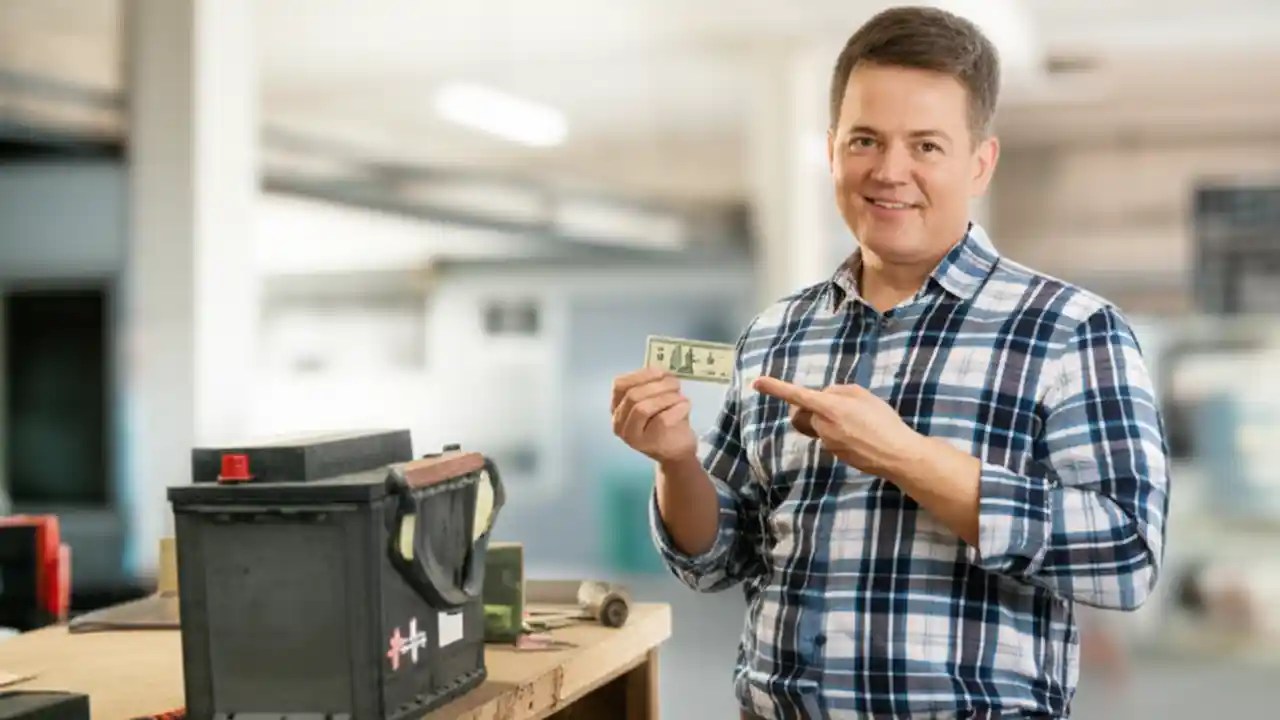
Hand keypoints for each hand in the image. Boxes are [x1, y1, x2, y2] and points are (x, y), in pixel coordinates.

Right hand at [611, 368, 696, 464]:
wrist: (676, 453)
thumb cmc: (666, 423)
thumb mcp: (654, 401)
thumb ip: (651, 386)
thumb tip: (661, 371)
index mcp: (617, 409)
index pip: (620, 385)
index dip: (641, 375)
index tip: (661, 372)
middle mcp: (619, 424)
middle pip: (633, 395)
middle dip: (657, 385)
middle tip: (676, 384)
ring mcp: (633, 437)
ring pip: (643, 408)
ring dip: (666, 396)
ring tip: (680, 396)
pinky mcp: (651, 443)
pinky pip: (662, 420)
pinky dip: (677, 408)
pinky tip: (685, 406)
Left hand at [753, 376, 922, 477]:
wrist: (896, 455)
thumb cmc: (882, 421)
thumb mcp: (863, 395)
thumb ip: (839, 391)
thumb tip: (825, 395)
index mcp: (828, 407)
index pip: (796, 395)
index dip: (775, 388)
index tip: (757, 383)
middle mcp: (822, 426)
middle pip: (806, 414)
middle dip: (812, 407)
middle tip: (837, 405)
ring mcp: (827, 443)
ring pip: (820, 426)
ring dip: (831, 421)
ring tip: (859, 422)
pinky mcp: (835, 455)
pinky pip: (832, 439)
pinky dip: (841, 434)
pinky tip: (862, 435)